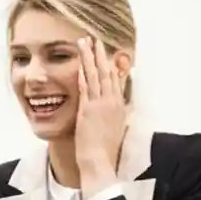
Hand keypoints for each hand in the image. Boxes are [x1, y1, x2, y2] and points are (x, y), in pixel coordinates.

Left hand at [74, 36, 127, 174]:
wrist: (99, 160)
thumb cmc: (106, 149)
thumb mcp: (116, 128)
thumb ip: (115, 115)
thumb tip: (116, 109)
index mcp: (120, 106)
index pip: (116, 79)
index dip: (111, 64)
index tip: (107, 51)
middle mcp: (112, 102)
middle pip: (107, 72)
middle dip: (100, 54)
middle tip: (95, 39)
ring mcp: (100, 104)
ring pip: (96, 75)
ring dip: (90, 58)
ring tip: (85, 42)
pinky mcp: (88, 110)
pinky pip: (85, 88)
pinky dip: (84, 74)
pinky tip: (80, 63)